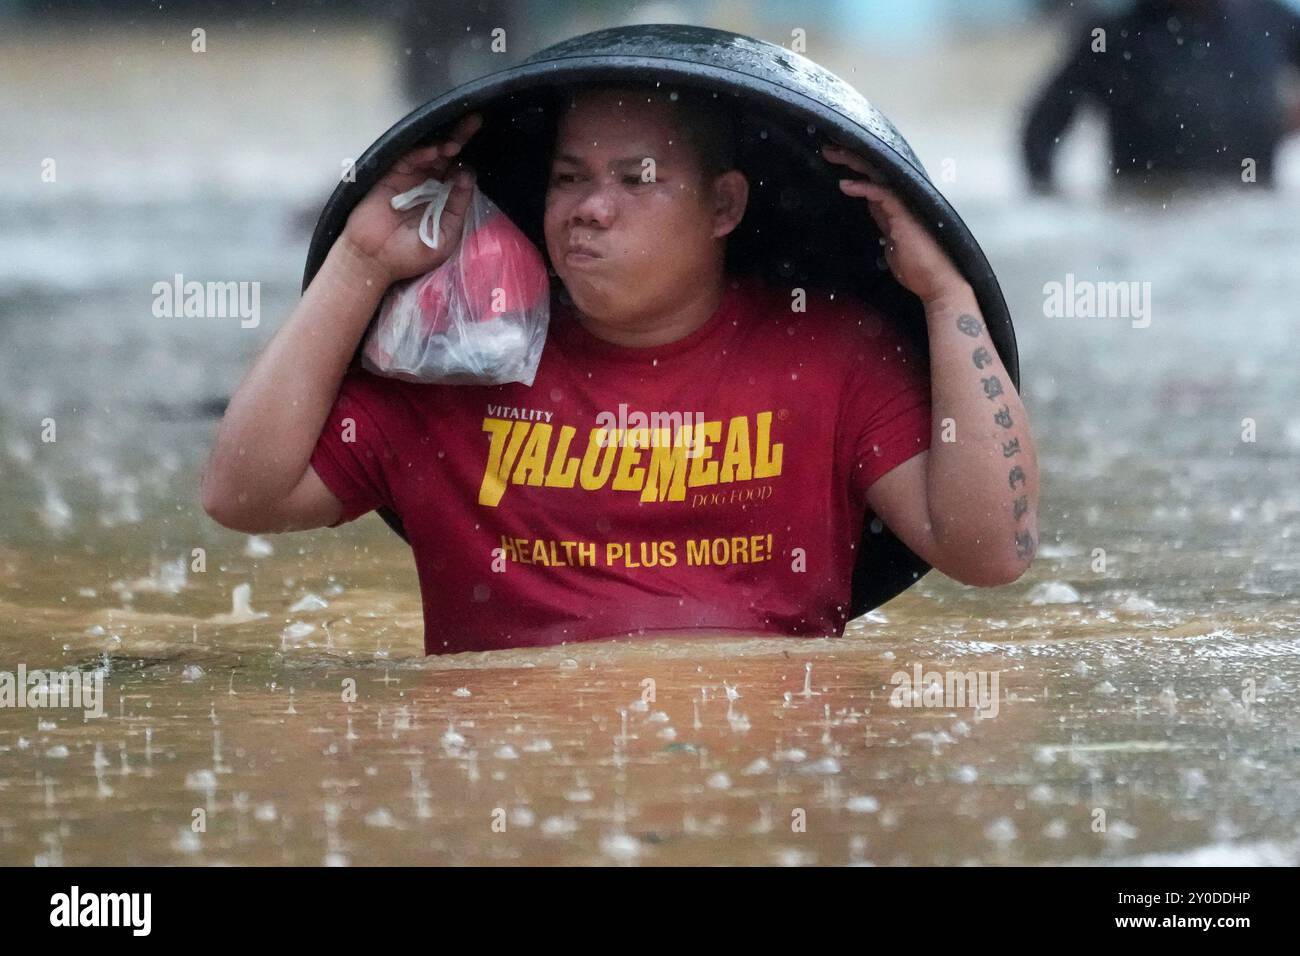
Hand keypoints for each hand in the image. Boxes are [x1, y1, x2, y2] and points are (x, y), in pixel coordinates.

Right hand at [341, 112, 484, 283]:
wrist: (375, 261)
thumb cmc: (410, 255)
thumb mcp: (445, 235)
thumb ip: (457, 207)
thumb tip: (467, 175)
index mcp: (443, 198)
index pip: (459, 172)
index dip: (469, 160)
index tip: (485, 149)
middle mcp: (428, 183)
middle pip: (447, 156)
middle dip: (461, 137)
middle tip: (475, 121)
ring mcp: (409, 178)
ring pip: (430, 154)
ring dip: (444, 146)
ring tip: (455, 144)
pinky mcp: (391, 176)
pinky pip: (408, 159)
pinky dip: (421, 153)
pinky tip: (434, 152)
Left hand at [821, 140, 964, 303]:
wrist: (937, 283)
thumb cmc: (917, 267)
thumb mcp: (892, 242)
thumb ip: (883, 222)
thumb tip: (872, 208)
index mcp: (897, 207)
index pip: (874, 181)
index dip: (855, 170)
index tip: (835, 162)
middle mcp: (902, 200)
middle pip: (874, 171)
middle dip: (850, 158)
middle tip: (828, 148)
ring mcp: (905, 205)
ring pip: (877, 174)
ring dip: (853, 163)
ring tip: (832, 153)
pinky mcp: (904, 214)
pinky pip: (882, 194)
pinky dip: (863, 187)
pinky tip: (845, 185)